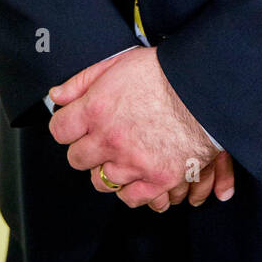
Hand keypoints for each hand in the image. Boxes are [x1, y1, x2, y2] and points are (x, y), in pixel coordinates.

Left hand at [48, 46, 231, 209]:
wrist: (206, 89)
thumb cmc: (164, 72)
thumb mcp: (118, 64)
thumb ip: (82, 81)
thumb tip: (56, 96)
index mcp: (96, 109)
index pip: (59, 131)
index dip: (68, 127)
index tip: (77, 125)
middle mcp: (109, 140)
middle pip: (77, 159)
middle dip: (86, 149)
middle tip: (103, 139)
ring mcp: (132, 163)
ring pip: (101, 181)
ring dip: (108, 169)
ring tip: (124, 154)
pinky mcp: (157, 180)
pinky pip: (130, 198)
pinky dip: (131, 188)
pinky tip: (138, 173)